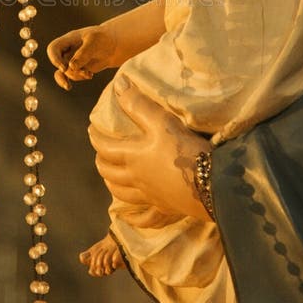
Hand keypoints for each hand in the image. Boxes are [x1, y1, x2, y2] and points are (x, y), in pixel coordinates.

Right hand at [47, 25, 117, 89]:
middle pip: (58, 63)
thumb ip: (83, 54)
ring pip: (66, 72)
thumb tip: (71, 67)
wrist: (113, 45)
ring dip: (77, 75)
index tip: (64, 68)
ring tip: (89, 73)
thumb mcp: (94, 42)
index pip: (53, 48)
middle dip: (67, 70)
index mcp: (68, 40)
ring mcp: (71, 60)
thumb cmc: (102, 39)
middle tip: (81, 72)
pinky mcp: (78, 68)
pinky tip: (90, 76)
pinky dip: (80, 77)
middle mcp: (67, 51)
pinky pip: (72, 77)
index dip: (55, 59)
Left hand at [92, 77, 211, 221]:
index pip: (106, 147)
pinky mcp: (166, 210)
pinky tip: (131, 216)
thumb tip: (118, 85)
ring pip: (122, 194)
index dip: (96, 137)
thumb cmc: (184, 151)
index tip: (91, 129)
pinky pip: (144, 217)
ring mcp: (150, 197)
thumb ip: (138, 104)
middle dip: (101, 161)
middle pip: (110, 172)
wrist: (212, 185)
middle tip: (100, 153)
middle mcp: (136, 179)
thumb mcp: (162, 121)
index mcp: (133, 157)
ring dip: (112, 184)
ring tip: (111, 178)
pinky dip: (134, 216)